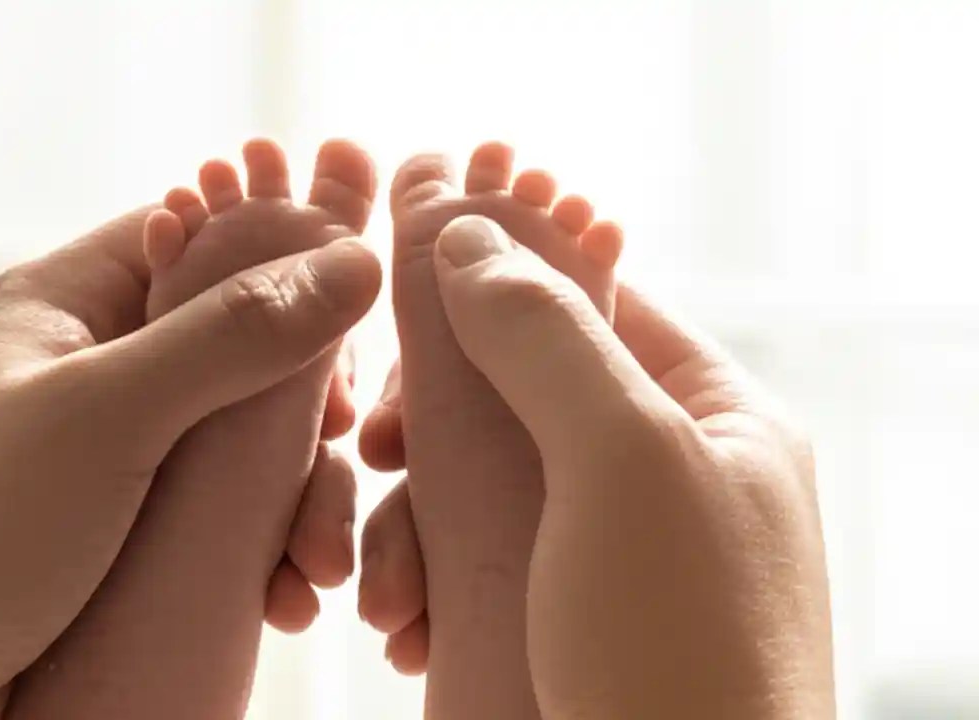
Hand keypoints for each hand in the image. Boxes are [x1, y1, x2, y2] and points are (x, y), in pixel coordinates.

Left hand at [0, 207, 380, 719]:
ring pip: (245, 441)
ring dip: (298, 497)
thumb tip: (354, 263)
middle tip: (343, 451)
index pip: (199, 236)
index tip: (350, 315)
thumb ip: (230, 334)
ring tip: (313, 564)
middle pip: (240, 345)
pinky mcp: (137, 530)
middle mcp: (100, 368)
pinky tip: (286, 596)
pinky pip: (229, 515)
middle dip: (302, 410)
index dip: (284, 260)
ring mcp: (121, 452)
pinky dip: (268, 551)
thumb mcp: (104, 415)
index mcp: (70, 304)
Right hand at [359, 217, 834, 717]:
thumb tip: (465, 229)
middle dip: (434, 427)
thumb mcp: (621, 461)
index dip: (493, 285)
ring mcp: (603, 553)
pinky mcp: (551, 618)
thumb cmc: (678, 649)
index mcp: (712, 417)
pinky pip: (467, 562)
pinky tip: (403, 628)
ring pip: (477, 483)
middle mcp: (661, 476)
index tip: (398, 289)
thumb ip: (543, 334)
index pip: (591, 302)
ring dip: (412, 523)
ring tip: (387, 590)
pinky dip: (422, 584)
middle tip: (376, 448)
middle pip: (517, 394)